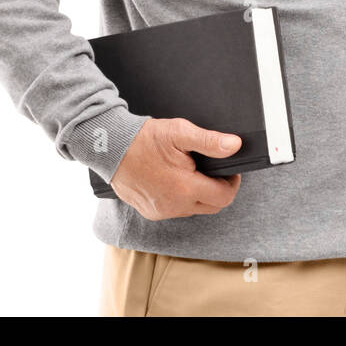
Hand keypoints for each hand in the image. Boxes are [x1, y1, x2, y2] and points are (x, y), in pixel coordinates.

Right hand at [110, 117, 243, 220]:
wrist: (109, 148)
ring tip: (192, 172)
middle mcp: (175, 206)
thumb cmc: (144, 139)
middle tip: (213, 170)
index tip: (229, 169)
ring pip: (195, 209)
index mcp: (186, 189)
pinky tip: (175, 180)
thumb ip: (210, 141)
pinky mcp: (151, 212)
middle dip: (218, 190)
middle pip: (213, 206)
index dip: (232, 183)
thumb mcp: (179, 132)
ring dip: (200, 195)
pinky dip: (182, 199)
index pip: (225, 197)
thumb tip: (235, 145)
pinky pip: (176, 210)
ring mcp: (162, 211)